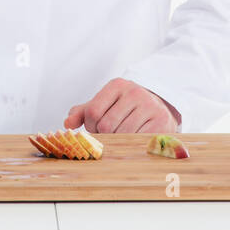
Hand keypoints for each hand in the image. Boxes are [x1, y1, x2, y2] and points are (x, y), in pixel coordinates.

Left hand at [64, 78, 181, 133]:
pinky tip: (135, 140)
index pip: (93, 111)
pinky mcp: (161, 122)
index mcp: (117, 85)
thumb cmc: (125, 109)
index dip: (91, 126)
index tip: (97, 129)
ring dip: (119, 141)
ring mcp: (149, 106)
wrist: (159, 108)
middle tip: (112, 135)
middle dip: (105, 135)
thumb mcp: (104, 105)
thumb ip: (83, 112)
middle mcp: (134, 92)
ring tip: (123, 136)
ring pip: (122, 134)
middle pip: (106, 125)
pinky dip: (133, 144)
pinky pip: (138, 140)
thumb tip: (67, 124)